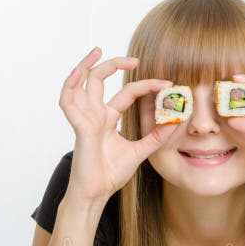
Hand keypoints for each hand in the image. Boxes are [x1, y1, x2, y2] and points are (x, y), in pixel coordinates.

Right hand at [58, 47, 177, 203]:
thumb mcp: (140, 152)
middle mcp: (95, 115)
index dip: (146, 86)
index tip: (167, 83)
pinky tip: (79, 73)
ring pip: (79, 83)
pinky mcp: (80, 127)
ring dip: (85, 65)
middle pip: (100, 79)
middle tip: (136, 60)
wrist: (96, 194)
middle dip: (115, 64)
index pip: (127, 93)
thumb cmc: (110, 175)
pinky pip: (68, 101)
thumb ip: (155, 137)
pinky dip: (70, 85)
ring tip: (96, 51)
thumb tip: (176, 121)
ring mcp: (85, 119)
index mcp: (108, 119)